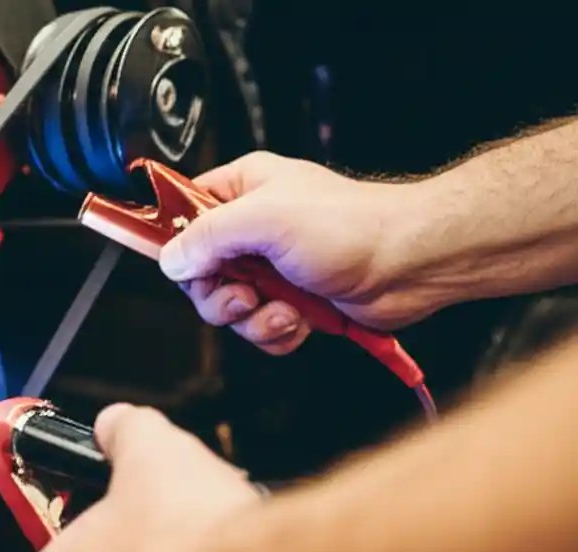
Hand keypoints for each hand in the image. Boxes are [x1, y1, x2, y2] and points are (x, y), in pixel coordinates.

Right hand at [160, 152, 432, 354]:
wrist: (411, 264)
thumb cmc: (353, 225)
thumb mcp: (264, 220)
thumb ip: (207, 237)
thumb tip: (171, 259)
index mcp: (243, 189)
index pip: (182, 211)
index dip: (175, 241)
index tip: (181, 265)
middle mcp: (254, 226)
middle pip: (200, 271)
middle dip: (218, 295)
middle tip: (243, 296)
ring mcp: (273, 266)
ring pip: (229, 305)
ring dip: (252, 319)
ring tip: (282, 311)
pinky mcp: (292, 299)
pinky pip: (260, 326)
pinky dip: (275, 332)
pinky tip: (298, 321)